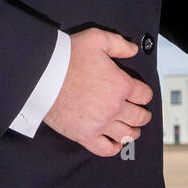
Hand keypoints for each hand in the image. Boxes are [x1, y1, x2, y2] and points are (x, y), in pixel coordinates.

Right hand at [42, 28, 152, 156]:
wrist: (42, 75)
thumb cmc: (68, 55)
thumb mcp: (96, 39)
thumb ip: (119, 44)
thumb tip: (133, 50)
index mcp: (122, 85)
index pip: (144, 95)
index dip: (145, 93)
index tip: (142, 94)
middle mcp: (115, 107)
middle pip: (139, 117)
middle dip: (143, 115)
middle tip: (142, 113)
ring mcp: (101, 124)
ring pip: (127, 134)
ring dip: (134, 132)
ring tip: (133, 129)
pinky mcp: (85, 135)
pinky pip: (106, 149)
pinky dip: (115, 148)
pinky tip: (116, 144)